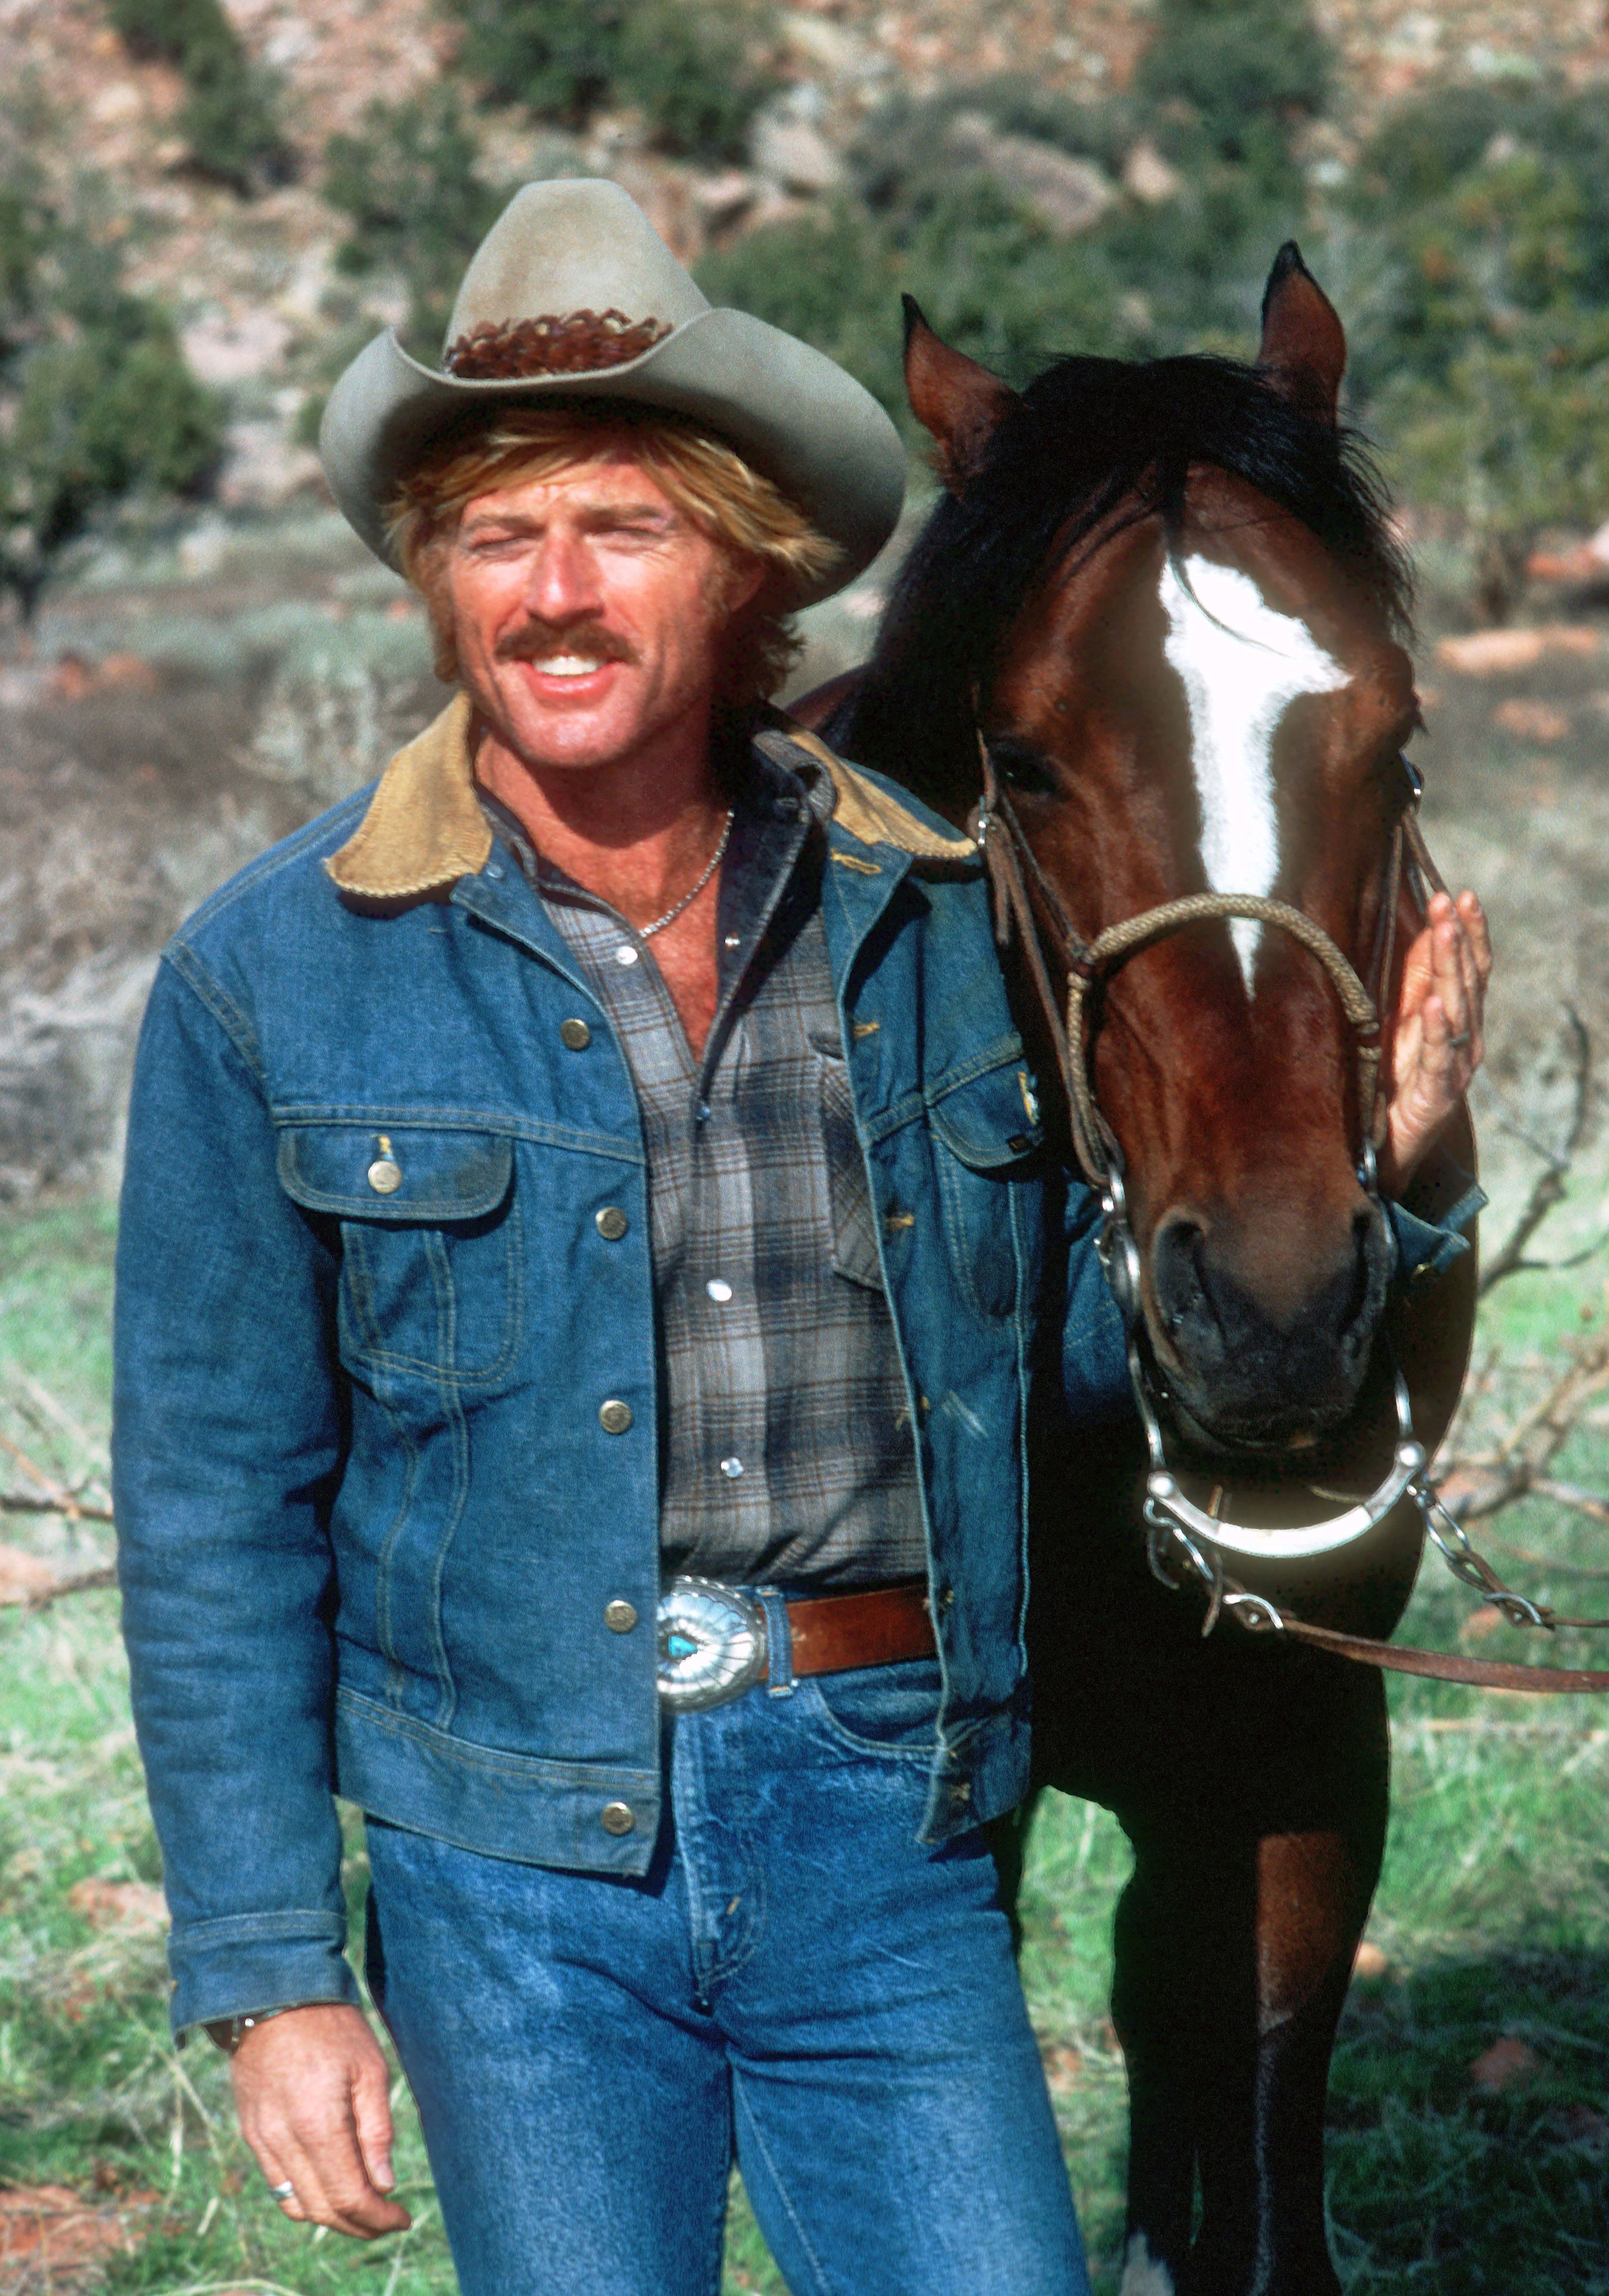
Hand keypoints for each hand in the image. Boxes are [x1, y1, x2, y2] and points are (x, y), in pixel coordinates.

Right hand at [231, 2003, 411, 2239]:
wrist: (273, 1995)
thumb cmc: (331, 2026)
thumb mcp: (370, 2069)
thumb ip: (376, 2131)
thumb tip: (384, 2186)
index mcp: (318, 2124)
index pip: (348, 2196)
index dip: (378, 2218)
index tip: (403, 2219)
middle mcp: (283, 2141)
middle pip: (322, 2210)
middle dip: (360, 2224)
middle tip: (389, 2220)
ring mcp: (262, 2139)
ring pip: (296, 2205)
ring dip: (332, 2216)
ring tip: (364, 2208)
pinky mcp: (252, 2133)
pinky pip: (277, 2184)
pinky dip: (305, 2198)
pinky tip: (330, 2185)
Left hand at [1381, 889, 1491, 1193]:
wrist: (1383, 1151)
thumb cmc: (1392, 1082)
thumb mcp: (1401, 1023)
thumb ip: (1416, 982)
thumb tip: (1427, 931)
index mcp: (1457, 1020)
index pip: (1469, 968)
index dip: (1467, 932)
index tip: (1457, 894)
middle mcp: (1464, 1040)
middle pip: (1466, 981)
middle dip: (1457, 938)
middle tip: (1449, 901)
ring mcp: (1455, 1068)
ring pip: (1458, 1011)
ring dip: (1451, 969)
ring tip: (1445, 933)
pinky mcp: (1436, 1096)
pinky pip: (1439, 1058)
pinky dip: (1437, 1030)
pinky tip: (1434, 1005)